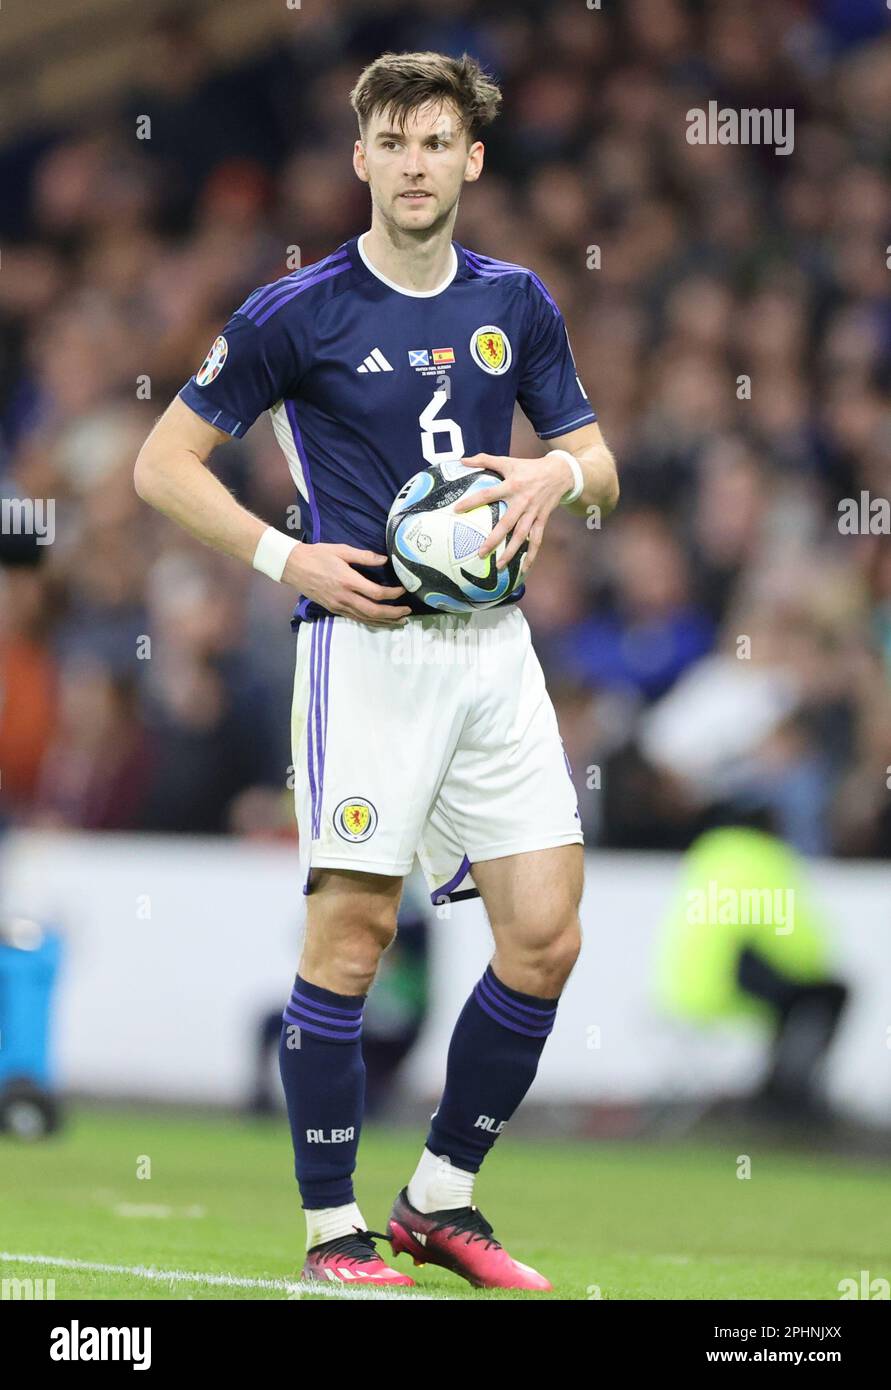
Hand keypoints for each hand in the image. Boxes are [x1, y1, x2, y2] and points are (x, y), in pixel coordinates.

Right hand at [284, 543, 411, 624]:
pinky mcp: (334, 609)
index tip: (403, 589)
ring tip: (399, 621)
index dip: (393, 594)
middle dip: (393, 613)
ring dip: (385, 621)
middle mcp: (344, 597)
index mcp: (347, 580)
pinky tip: (380, 621)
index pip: (376, 593)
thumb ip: (364, 556)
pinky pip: (356, 618)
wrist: (293, 566)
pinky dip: (371, 621)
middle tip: (407, 612)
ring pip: (366, 618)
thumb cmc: (317, 555)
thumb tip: (384, 560)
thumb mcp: (341, 550)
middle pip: (374, 611)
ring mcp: (338, 606)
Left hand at [452, 451, 572, 573]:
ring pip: (522, 535)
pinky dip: (532, 555)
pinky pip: (537, 540)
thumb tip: (463, 459)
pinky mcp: (542, 520)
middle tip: (480, 553)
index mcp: (512, 486)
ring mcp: (533, 512)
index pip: (488, 494)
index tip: (456, 510)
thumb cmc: (529, 467)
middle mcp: (522, 501)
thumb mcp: (508, 461)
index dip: (472, 501)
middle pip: (506, 523)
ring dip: (511, 552)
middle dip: (494, 539)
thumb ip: (485, 460)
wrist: (560, 472)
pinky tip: (524, 569)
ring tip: (499, 566)